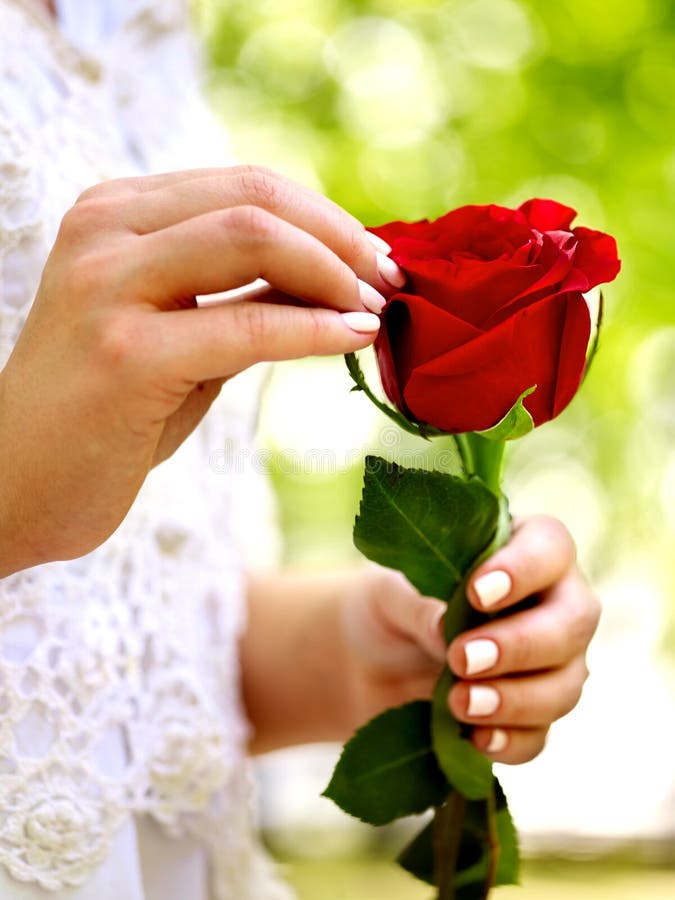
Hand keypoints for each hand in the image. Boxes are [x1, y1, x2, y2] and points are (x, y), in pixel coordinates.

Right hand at [0, 166, 401, 573]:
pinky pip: (248, 325)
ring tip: (377, 309)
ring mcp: (108, 288)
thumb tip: (331, 281)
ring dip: (334, 272)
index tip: (374, 258)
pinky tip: (354, 338)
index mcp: (113, 216)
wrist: (13, 488)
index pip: (244, 186)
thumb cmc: (103, 417)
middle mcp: (104, 234)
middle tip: (391, 279)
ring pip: (254, 237)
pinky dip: (314, 329)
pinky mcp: (126, 355)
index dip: (325, 217)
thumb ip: (237, 298)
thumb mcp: (174, 337)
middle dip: (342, 237)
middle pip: (256, 198)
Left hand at [341, 515, 599, 763]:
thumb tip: (446, 628)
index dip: (524, 569)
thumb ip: (418, 602)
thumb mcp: (390, 593)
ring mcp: (552, 663)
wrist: (373, 661)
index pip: (550, 547)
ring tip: (458, 703)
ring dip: (515, 699)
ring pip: (564, 685)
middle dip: (521, 644)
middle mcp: (553, 603)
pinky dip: (511, 741)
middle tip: (463, 658)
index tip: (476, 593)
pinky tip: (476, 740)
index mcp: (524, 549)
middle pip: (573, 622)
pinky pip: (539, 735)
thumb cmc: (393, 606)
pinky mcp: (533, 716)